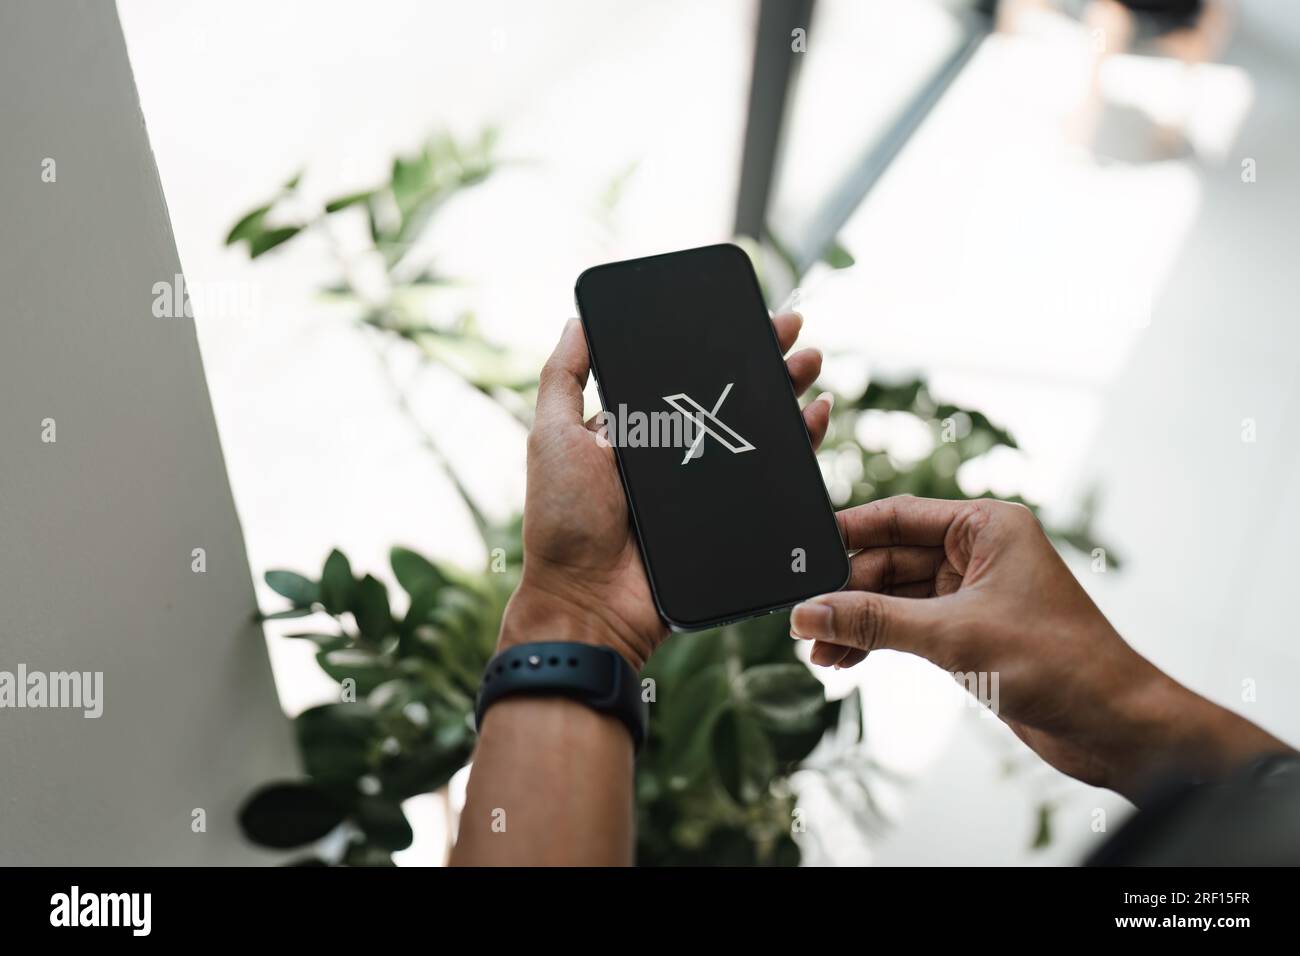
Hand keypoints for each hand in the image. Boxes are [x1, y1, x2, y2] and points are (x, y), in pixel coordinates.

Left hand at [500, 312, 832, 668]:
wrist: (592, 602)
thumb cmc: (564, 522)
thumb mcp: (552, 438)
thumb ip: (564, 379)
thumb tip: (576, 318)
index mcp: (634, 431)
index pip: (682, 376)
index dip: (713, 346)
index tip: (742, 314)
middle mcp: (674, 454)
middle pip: (728, 397)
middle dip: (762, 359)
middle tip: (791, 326)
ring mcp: (704, 487)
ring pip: (756, 432)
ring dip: (787, 392)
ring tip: (809, 361)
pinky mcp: (731, 518)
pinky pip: (771, 478)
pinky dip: (800, 445)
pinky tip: (815, 415)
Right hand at [790, 496, 1291, 800]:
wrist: (1114, 726)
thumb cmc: (1062, 665)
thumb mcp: (953, 637)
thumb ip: (873, 622)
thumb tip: (810, 612)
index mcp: (986, 526)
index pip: (897, 516)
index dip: (846, 533)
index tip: (800, 552)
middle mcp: (978, 552)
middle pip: (889, 559)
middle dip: (846, 591)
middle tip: (804, 619)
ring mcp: (972, 593)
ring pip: (894, 597)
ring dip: (857, 622)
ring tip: (818, 650)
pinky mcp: (969, 632)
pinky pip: (907, 626)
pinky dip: (877, 641)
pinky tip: (846, 659)